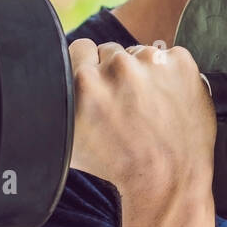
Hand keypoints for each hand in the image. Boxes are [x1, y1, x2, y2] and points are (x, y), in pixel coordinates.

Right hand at [68, 39, 216, 197]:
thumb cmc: (117, 165)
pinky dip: (171, 75)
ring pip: (142, 53)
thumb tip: (45, 85)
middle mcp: (117, 67)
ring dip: (144, 72)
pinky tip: (170, 102)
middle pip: (112, 51)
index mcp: (83, 80)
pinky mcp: (181, 63)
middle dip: (117, 73)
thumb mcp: (68, 139)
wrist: (168, 179)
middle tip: (127, 104)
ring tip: (150, 107)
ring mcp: (152, 62)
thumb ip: (56, 105)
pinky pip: (171, 57)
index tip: (101, 87)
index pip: (82, 48)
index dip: (90, 68)